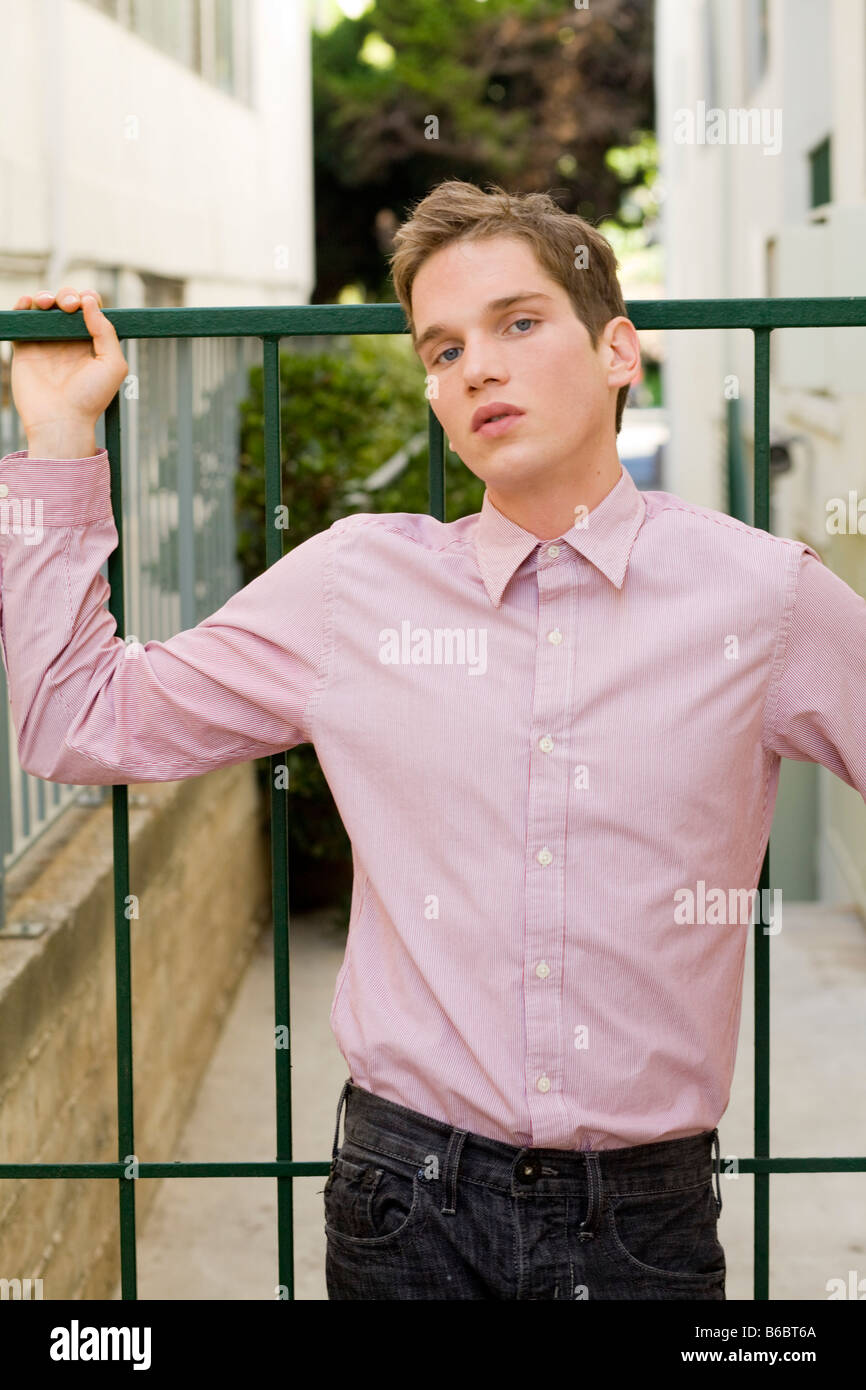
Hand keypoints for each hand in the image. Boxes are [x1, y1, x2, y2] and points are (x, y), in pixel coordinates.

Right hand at [10, 287, 128, 457]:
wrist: (60, 422)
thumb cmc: (90, 398)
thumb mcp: (113, 365)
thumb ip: (106, 332)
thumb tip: (89, 302)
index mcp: (91, 342)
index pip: (90, 310)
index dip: (88, 299)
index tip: (85, 302)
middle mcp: (68, 340)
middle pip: (66, 303)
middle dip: (67, 294)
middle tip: (68, 305)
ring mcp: (46, 343)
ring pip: (43, 308)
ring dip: (45, 296)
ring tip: (47, 303)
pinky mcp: (24, 349)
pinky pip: (21, 320)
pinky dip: (22, 305)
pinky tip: (27, 302)